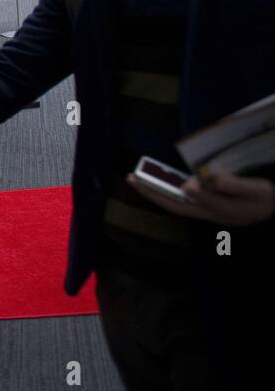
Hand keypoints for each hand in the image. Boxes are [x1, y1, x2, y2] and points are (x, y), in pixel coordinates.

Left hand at [128, 169, 274, 225]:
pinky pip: (181, 202)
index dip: (182, 190)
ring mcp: (207, 212)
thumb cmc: (265, 198)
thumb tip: (200, 181)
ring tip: (137, 179)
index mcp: (221, 209)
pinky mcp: (208, 208)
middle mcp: (209, 213)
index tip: (176, 181)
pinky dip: (167, 192)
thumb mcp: (256, 190)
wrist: (273, 209)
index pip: (194, 200)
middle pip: (174, 205)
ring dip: (156, 192)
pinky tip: (159, 183)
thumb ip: (230, 185)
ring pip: (175, 204)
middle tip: (130, 178)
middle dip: (151, 193)